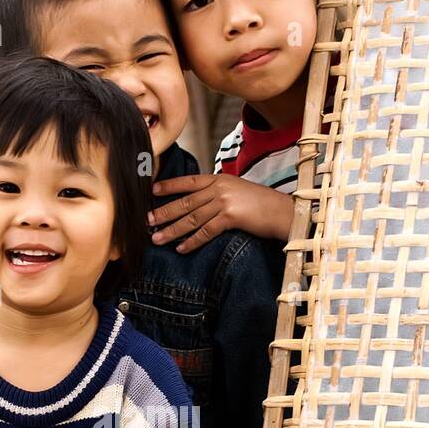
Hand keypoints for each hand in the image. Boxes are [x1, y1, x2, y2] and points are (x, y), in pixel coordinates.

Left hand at [148, 173, 293, 249]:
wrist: (281, 210)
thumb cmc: (260, 203)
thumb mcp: (236, 190)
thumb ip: (217, 193)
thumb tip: (198, 202)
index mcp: (218, 179)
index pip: (188, 181)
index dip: (169, 186)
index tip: (151, 191)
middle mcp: (219, 188)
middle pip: (185, 202)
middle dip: (164, 212)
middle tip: (147, 222)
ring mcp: (224, 202)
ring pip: (192, 218)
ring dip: (172, 230)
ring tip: (157, 239)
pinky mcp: (231, 217)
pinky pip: (206, 231)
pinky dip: (192, 241)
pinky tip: (181, 248)